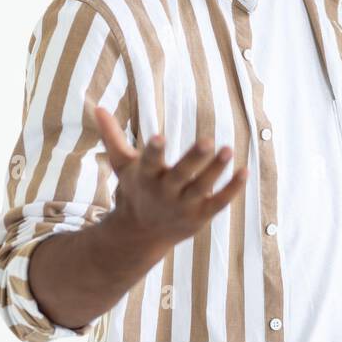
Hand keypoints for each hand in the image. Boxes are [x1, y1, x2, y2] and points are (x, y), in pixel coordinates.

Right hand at [92, 103, 247, 250]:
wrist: (141, 234)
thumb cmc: (136, 189)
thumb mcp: (122, 164)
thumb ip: (112, 136)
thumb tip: (97, 106)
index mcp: (146, 178)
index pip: (149, 162)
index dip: (154, 151)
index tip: (159, 137)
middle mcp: (165, 192)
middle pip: (181, 175)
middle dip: (194, 159)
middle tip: (208, 140)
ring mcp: (184, 205)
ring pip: (202, 187)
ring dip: (216, 170)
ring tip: (228, 149)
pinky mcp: (200, 215)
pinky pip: (219, 203)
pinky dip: (232, 189)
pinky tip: (244, 171)